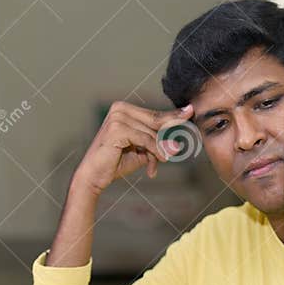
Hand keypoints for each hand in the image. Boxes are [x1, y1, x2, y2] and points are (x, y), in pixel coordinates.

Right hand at [72, 101, 193, 195]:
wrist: (94, 176)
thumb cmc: (116, 163)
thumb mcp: (141, 151)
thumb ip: (157, 143)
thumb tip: (178, 144)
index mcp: (124, 109)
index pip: (154, 114)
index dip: (172, 117)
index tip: (189, 112)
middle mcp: (120, 108)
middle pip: (155, 121)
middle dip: (170, 133)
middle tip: (183, 142)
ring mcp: (117, 117)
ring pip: (152, 133)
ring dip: (160, 149)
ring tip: (163, 160)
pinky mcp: (117, 128)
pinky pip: (145, 139)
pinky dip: (154, 150)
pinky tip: (160, 160)